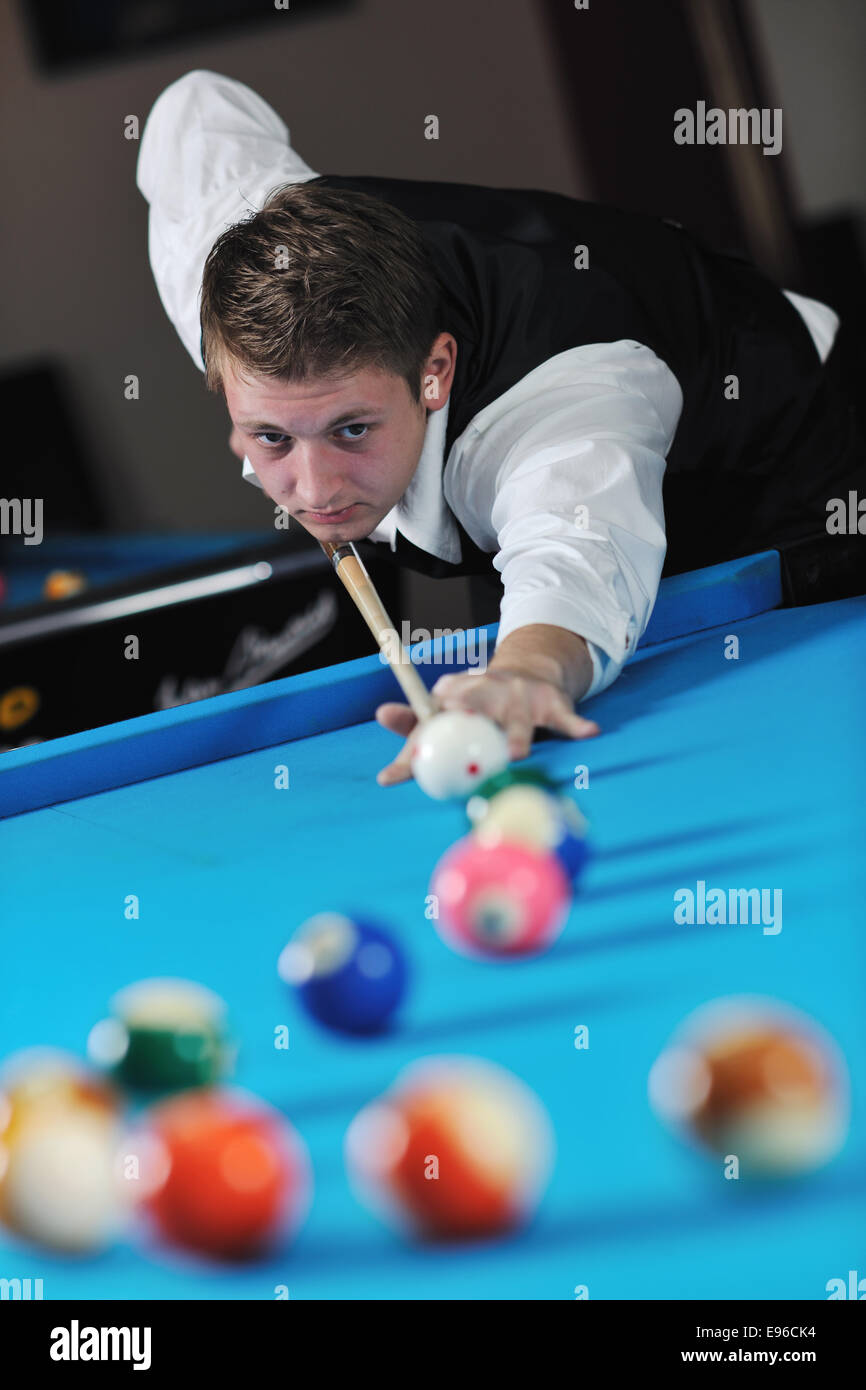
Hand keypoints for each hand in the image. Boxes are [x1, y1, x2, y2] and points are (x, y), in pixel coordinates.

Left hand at [375, 667, 599, 786]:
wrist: (526, 674)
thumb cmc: (476, 705)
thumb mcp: (445, 718)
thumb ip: (417, 746)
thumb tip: (382, 778)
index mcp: (451, 697)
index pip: (427, 724)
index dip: (410, 750)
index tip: (390, 778)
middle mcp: (482, 693)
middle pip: (471, 710)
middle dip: (464, 717)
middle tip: (455, 728)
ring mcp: (517, 697)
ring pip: (516, 721)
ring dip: (516, 737)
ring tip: (516, 754)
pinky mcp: (549, 702)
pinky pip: (565, 717)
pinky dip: (577, 726)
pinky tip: (589, 734)